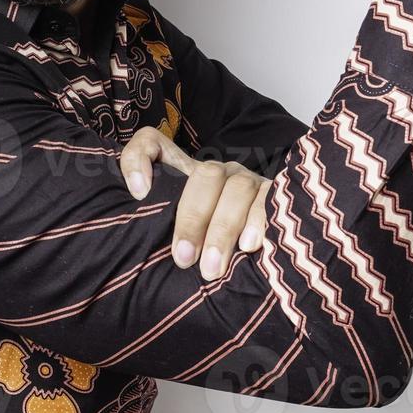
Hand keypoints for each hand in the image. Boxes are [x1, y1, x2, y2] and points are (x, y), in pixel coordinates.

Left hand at [118, 126, 270, 280]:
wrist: (257, 262)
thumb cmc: (203, 244)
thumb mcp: (173, 232)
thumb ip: (151, 215)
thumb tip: (139, 192)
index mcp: (185, 172)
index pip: (152, 144)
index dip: (138, 159)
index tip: (137, 194)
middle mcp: (219, 172)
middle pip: (206, 175)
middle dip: (193, 218)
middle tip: (183, 258)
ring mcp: (249, 181)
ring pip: (238, 189)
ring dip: (223, 229)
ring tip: (212, 267)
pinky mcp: (275, 196)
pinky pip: (269, 201)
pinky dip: (258, 222)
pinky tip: (249, 247)